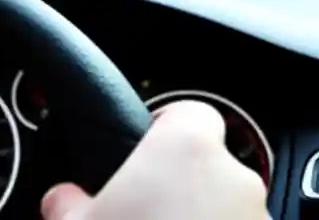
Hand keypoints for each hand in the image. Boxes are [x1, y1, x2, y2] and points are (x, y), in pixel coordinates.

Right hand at [41, 101, 268, 219]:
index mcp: (186, 148)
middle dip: (176, 187)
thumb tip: (60, 200)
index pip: (185, 110)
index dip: (160, 128)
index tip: (140, 151)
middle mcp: (233, 176)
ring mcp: (258, 218)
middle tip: (140, 215)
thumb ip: (66, 202)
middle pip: (204, 164)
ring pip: (224, 207)